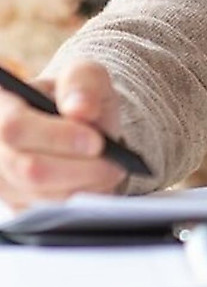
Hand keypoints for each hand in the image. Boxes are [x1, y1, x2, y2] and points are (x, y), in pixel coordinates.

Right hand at [0, 60, 128, 209]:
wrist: (81, 121)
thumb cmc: (78, 96)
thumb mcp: (87, 75)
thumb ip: (83, 83)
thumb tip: (81, 109)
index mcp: (3, 104)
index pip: (15, 127)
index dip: (56, 137)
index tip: (96, 142)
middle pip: (29, 169)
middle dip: (80, 168)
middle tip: (115, 164)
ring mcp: (1, 178)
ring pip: (40, 196)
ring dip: (84, 185)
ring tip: (111, 170)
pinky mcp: (15, 202)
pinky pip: (47, 211)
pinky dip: (78, 199)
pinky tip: (96, 182)